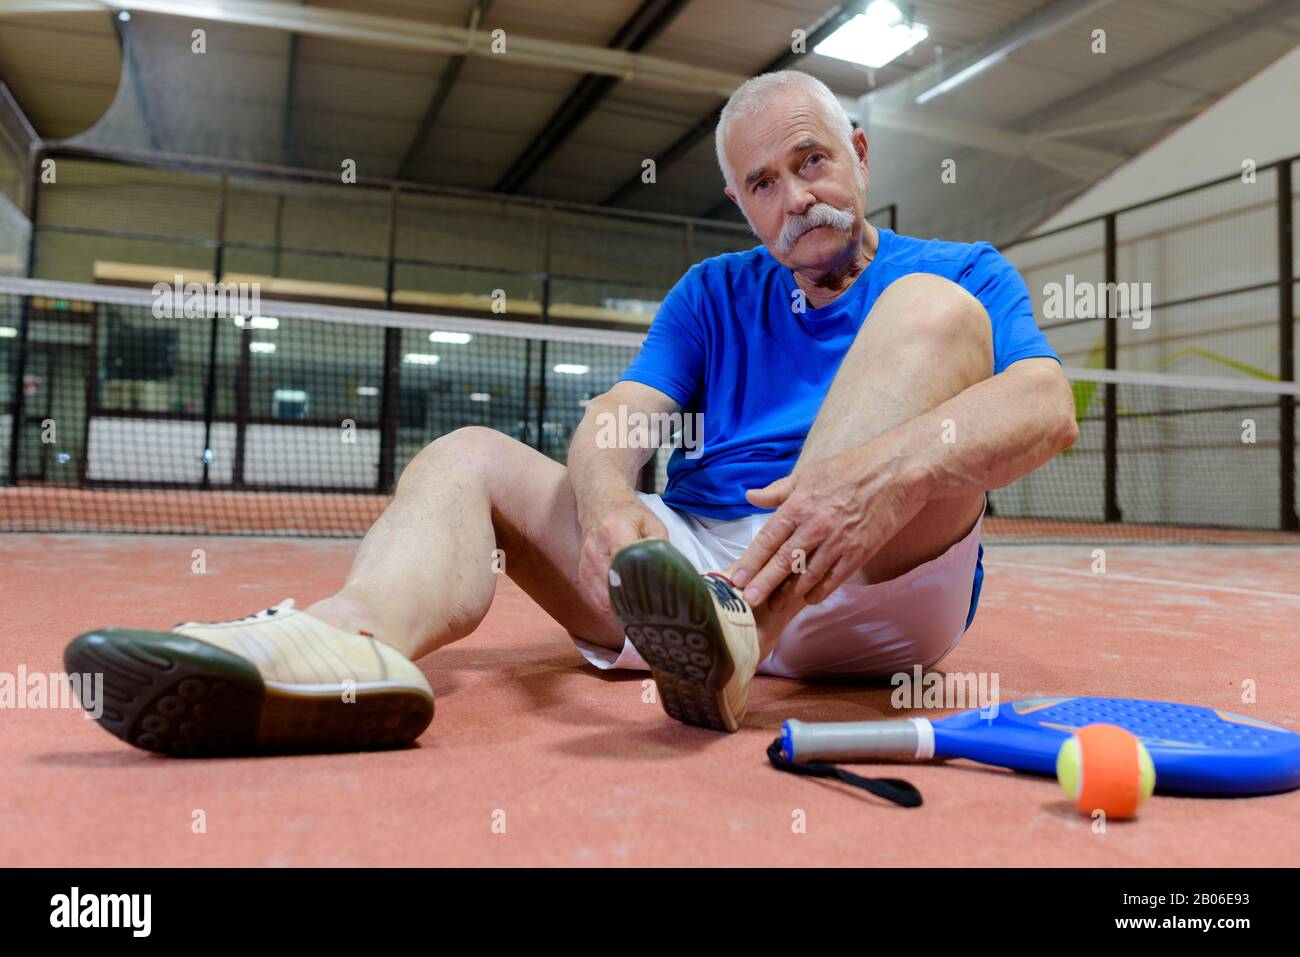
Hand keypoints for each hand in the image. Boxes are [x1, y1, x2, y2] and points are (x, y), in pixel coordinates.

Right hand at [578, 498, 670, 613]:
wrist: (599, 503)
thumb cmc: (628, 513)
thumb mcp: (652, 523)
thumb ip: (660, 547)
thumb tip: (669, 573)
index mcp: (615, 533)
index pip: (625, 566)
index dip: (640, 587)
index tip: (654, 600)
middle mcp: (596, 551)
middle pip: (613, 589)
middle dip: (631, 605)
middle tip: (650, 614)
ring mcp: (586, 564)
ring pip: (601, 599)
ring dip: (619, 610)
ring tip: (637, 616)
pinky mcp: (582, 573)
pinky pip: (594, 598)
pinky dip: (608, 607)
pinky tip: (622, 610)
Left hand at [731, 442, 926, 609]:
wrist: (896, 472)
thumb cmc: (851, 468)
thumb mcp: (809, 473)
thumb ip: (778, 490)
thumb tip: (751, 496)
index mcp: (800, 505)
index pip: (768, 539)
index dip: (751, 560)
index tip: (736, 577)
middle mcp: (816, 526)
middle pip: (783, 561)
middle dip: (763, 583)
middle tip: (747, 600)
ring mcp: (838, 542)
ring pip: (807, 575)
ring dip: (789, 593)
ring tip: (774, 606)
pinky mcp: (859, 552)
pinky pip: (834, 578)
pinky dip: (820, 591)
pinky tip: (809, 599)